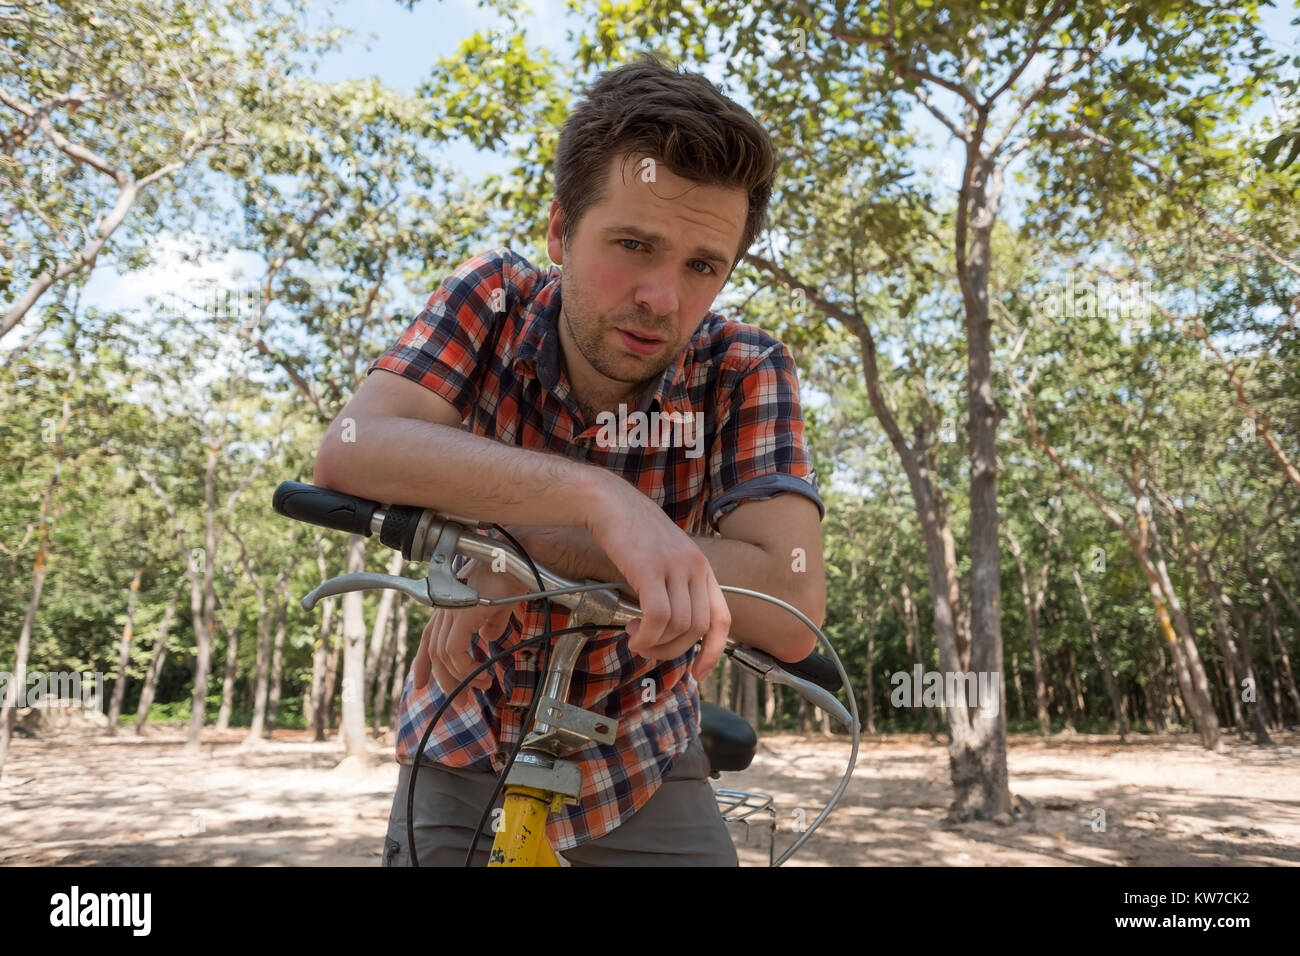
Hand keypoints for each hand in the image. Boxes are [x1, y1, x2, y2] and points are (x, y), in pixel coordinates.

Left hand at [412, 556, 531, 695]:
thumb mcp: (499, 607)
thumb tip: (487, 637)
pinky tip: (482, 674)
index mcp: (451, 607)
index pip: (430, 638)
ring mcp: (452, 611)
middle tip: (459, 702)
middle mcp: (446, 609)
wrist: (519, 562)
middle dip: (445, 680)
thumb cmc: (512, 578)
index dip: (423, 663)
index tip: (420, 684)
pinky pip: (454, 651)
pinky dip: (466, 668)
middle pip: (434, 652)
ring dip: (462, 677)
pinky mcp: (462, 616)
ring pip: (443, 655)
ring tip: (482, 685)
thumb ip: (491, 623)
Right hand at [583, 474, 730, 680]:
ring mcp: (674, 567)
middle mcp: (695, 567)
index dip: (713, 652)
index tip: (698, 673)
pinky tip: (633, 634)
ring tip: (636, 637)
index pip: (722, 618)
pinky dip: (646, 636)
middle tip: (648, 649)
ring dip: (655, 644)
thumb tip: (674, 627)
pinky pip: (658, 618)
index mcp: (702, 567)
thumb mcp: (667, 556)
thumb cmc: (632, 531)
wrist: (609, 503)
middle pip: (697, 628)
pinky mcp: (650, 569)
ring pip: (677, 627)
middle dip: (673, 650)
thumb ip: (677, 585)